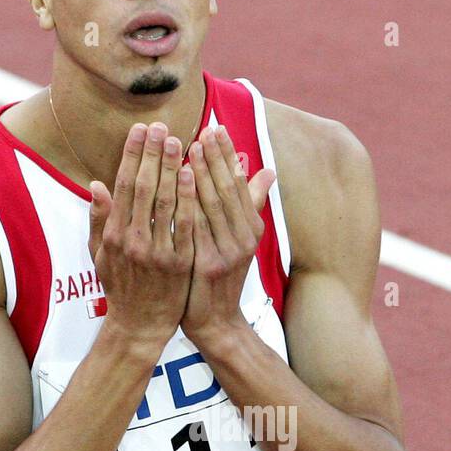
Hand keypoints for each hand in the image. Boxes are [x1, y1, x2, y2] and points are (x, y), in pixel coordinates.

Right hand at [89, 122, 194, 352]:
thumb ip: (99, 219)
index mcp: (113, 234)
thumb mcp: (100, 255)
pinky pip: (186, 225)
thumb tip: (96, 184)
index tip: (140, 130)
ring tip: (180, 140)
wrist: (140, 326)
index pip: (122, 185)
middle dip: (153, 153)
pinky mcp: (179, 262)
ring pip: (166, 201)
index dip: (132, 155)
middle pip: (144, 187)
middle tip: (162, 126)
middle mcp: (133, 240)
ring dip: (172, 168)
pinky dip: (189, 198)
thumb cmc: (120, 287)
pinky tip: (193, 174)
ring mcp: (157, 251)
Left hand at [181, 123, 275, 345]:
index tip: (216, 128)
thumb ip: (252, 205)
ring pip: (213, 203)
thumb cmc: (221, 278)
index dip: (228, 155)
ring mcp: (227, 252)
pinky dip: (191, 199)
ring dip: (203, 171)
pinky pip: (197, 225)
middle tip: (203, 128)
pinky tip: (182, 180)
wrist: (215, 322)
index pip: (240, 184)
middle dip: (216, 157)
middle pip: (228, 189)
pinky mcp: (208, 264)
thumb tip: (268, 171)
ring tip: (190, 144)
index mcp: (252, 229)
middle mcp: (243, 239)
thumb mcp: (242, 241)